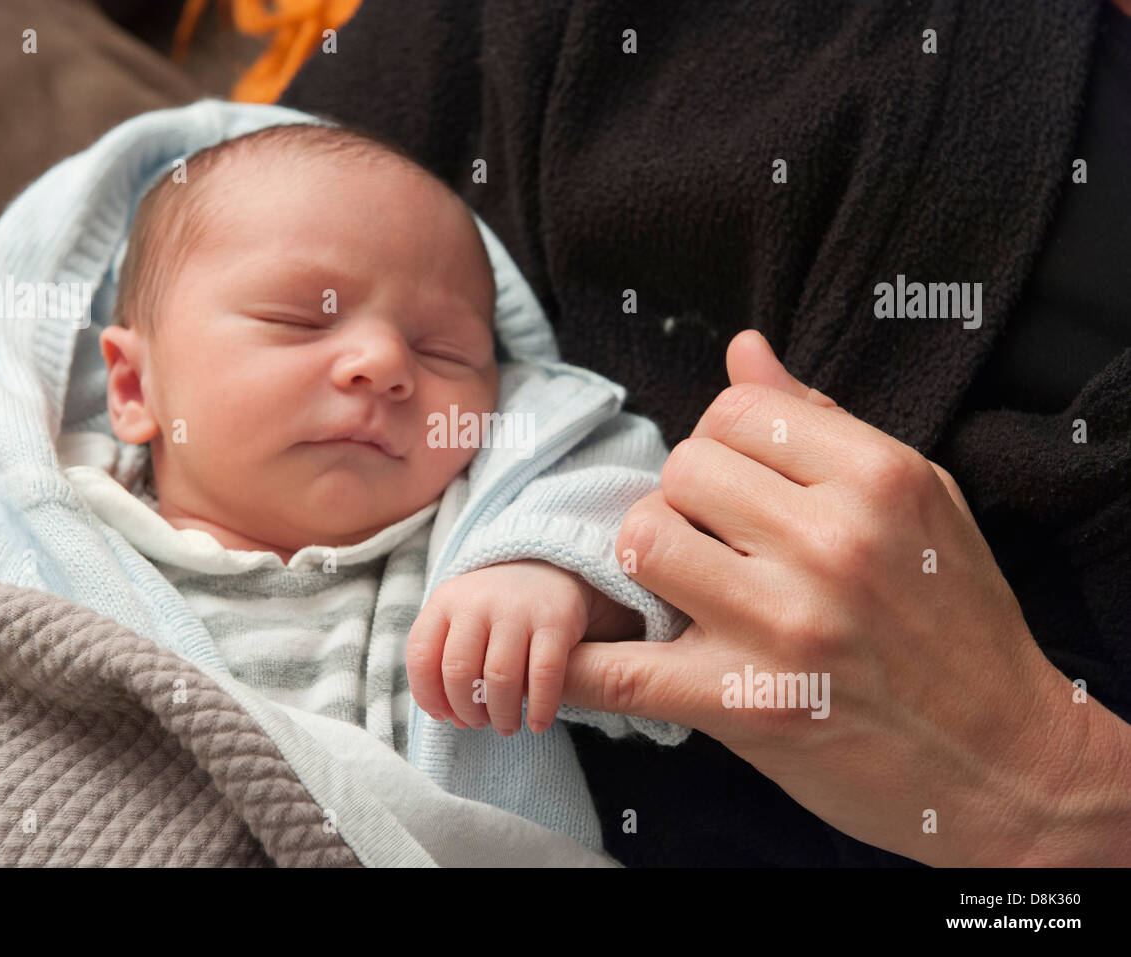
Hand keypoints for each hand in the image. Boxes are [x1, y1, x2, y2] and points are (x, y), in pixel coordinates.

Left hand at [407, 560, 603, 735]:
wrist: (548, 568)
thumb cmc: (494, 610)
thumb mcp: (460, 618)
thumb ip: (445, 659)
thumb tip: (450, 717)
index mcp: (445, 601)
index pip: (422, 655)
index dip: (428, 695)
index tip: (444, 716)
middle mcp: (477, 601)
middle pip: (458, 671)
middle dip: (466, 709)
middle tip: (479, 724)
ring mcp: (517, 608)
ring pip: (499, 677)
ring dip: (502, 714)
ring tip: (506, 726)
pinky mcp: (555, 619)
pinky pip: (544, 674)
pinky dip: (541, 707)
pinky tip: (539, 724)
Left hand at [558, 329, 1130, 864]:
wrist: (1002, 758)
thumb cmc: (958, 618)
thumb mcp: (918, 498)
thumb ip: (820, 420)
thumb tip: (742, 349)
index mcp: (877, 478)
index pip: (733, 411)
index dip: (719, 442)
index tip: (736, 483)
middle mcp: (831, 543)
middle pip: (683, 469)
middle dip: (686, 500)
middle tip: (713, 539)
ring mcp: (784, 625)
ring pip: (641, 542)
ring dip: (648, 561)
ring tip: (683, 586)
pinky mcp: (744, 704)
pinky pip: (619, 672)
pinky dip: (573, 668)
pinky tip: (563, 661)